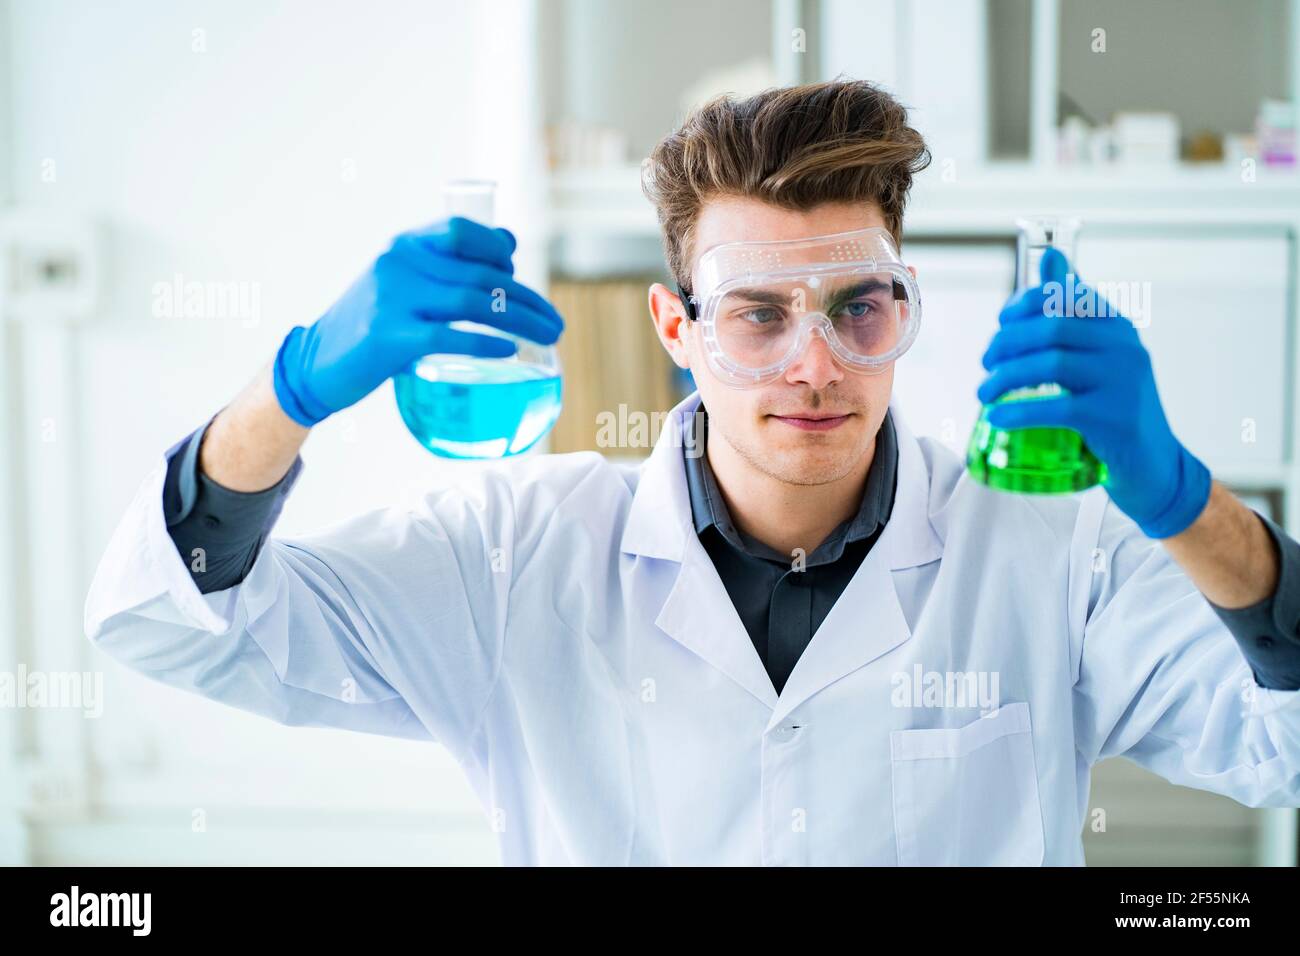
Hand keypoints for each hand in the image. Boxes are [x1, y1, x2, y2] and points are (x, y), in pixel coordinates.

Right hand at [272, 217, 563, 426]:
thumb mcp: (404, 283)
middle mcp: (398, 265)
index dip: (497, 250)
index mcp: (403, 246)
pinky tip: (509, 351)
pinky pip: (449, 338)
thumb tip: (510, 243)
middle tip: (554, 322)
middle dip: (525, 298)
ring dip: (519, 320)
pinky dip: (485, 343)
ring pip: (472, 304)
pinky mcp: (389, 339)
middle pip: (478, 274)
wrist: (317, 362)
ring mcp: (393, 301)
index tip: (516, 275)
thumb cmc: (371, 323)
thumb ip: (448, 265)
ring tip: (547, 336)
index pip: (461, 231)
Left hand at [976, 247, 1210, 537]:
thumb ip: (1072, 311)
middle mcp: (1124, 347)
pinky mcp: (1114, 419)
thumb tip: (1050, 256)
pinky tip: (997, 417)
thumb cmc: (1114, 407)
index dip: (1023, 305)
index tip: (1000, 324)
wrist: (1154, 466)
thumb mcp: (1098, 354)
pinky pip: (1057, 407)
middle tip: (986, 365)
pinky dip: (1018, 411)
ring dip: (1004, 378)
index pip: (1063, 296)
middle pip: (1051, 330)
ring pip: (1051, 365)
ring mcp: (1122, 383)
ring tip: (983, 393)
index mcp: (1116, 326)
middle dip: (1006, 344)